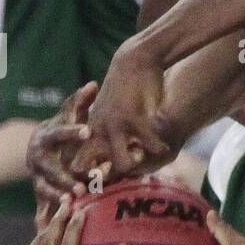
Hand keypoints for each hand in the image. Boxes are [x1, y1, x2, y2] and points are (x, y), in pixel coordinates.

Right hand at [27, 81, 98, 219]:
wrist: (41, 148)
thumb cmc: (62, 130)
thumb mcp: (69, 116)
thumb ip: (79, 103)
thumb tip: (93, 84)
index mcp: (45, 137)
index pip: (59, 133)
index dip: (73, 132)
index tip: (88, 131)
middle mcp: (37, 158)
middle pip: (49, 168)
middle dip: (63, 176)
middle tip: (81, 184)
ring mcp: (37, 177)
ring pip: (44, 188)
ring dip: (57, 196)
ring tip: (73, 202)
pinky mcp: (39, 194)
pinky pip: (41, 206)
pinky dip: (46, 216)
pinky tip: (52, 226)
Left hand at [70, 47, 172, 184]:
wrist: (133, 61)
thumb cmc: (122, 90)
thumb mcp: (104, 112)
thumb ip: (103, 134)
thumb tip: (108, 161)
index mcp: (90, 132)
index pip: (80, 164)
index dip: (88, 178)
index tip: (101, 182)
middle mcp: (99, 132)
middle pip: (97, 171)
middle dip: (111, 180)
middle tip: (125, 177)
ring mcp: (116, 127)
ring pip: (123, 164)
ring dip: (138, 164)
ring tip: (147, 157)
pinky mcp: (136, 119)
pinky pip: (150, 146)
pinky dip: (159, 148)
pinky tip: (165, 146)